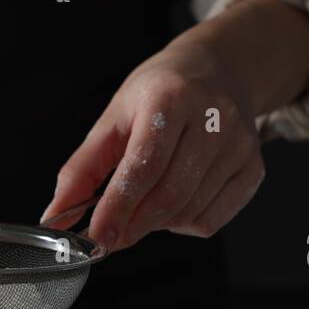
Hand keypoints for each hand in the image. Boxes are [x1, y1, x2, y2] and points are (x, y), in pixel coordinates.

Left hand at [42, 41, 262, 249]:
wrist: (218, 69)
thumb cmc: (160, 94)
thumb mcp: (114, 118)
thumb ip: (82, 169)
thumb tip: (55, 216)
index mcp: (170, 98)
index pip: (144, 165)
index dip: (118, 208)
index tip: (97, 238)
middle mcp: (212, 119)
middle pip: (169, 194)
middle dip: (134, 225)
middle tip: (112, 235)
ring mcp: (239, 144)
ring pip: (189, 211)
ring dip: (156, 224)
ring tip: (143, 206)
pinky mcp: (253, 168)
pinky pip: (212, 219)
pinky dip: (183, 224)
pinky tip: (173, 203)